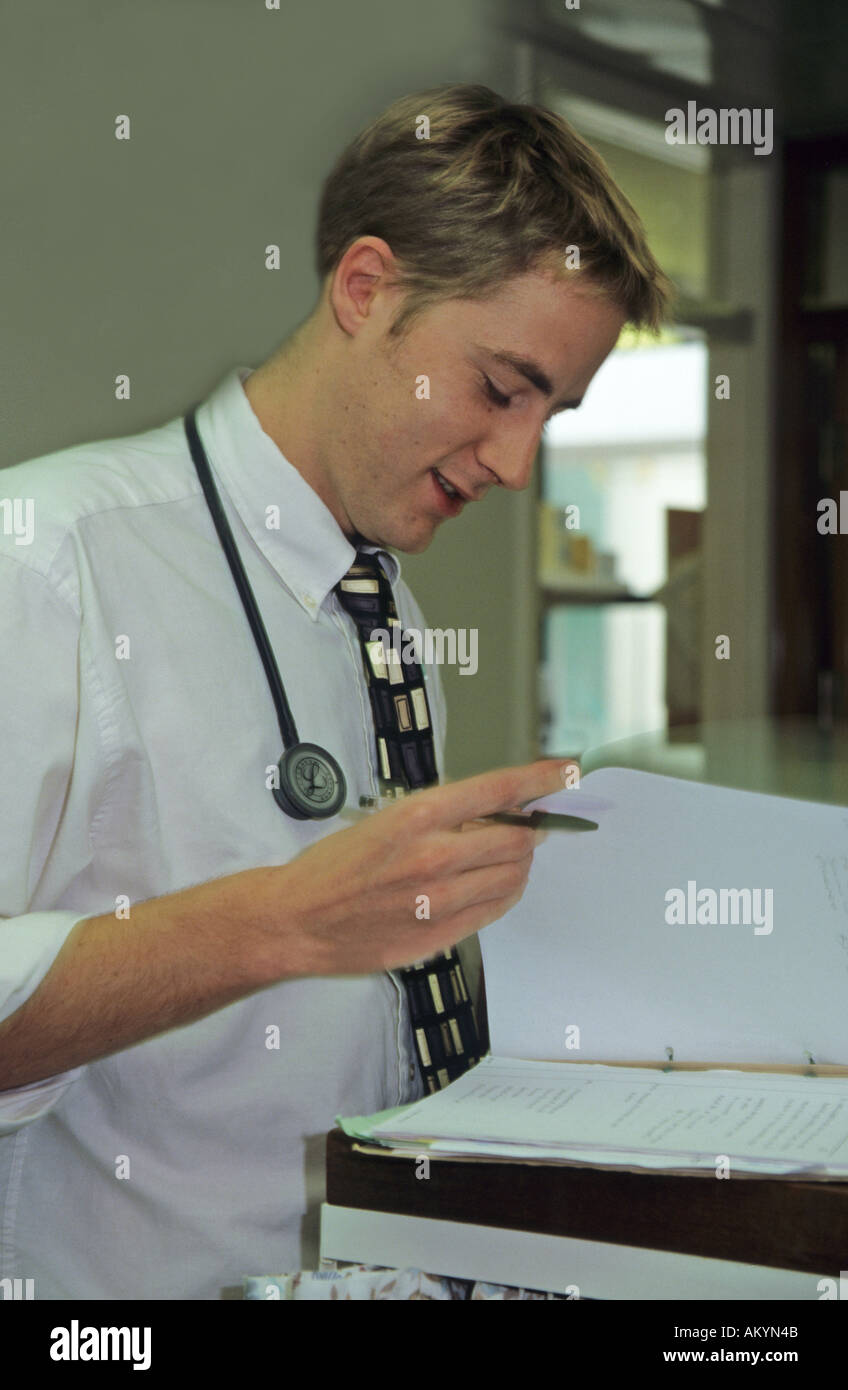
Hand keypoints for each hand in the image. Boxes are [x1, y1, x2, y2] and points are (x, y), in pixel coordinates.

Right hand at [258, 758, 568, 976]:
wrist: (297, 920)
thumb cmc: (335, 865)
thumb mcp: (386, 818)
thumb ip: (443, 816)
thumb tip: (497, 811)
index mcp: (417, 817)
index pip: (499, 790)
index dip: (542, 778)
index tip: (566, 771)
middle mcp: (434, 858)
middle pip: (518, 838)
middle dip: (531, 827)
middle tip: (527, 823)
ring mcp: (439, 901)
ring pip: (513, 876)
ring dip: (520, 861)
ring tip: (505, 854)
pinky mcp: (440, 935)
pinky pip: (496, 909)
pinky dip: (505, 891)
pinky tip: (493, 883)